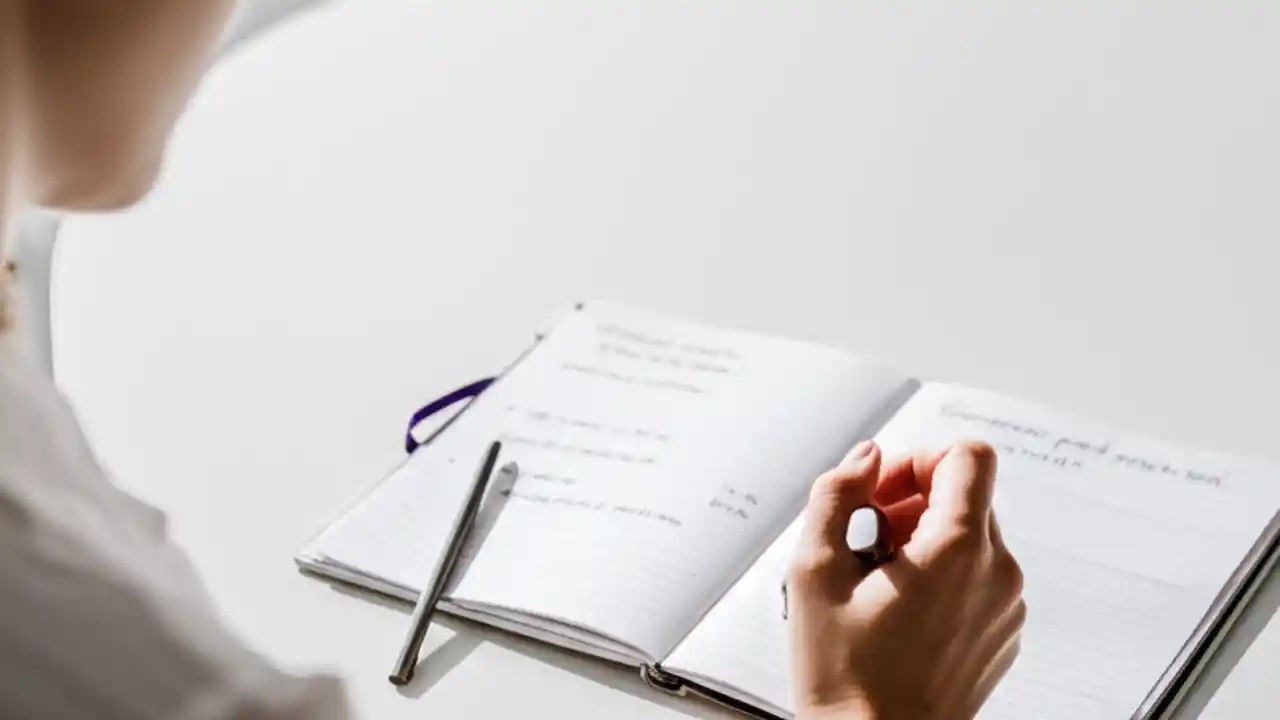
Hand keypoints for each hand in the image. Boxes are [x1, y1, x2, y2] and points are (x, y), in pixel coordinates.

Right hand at [788, 440, 1025, 719]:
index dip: (917, 458)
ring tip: (876, 578)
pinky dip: (941, 573)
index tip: (880, 492)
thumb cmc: (845, 676)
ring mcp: (1006, 607)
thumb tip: (865, 459)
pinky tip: (897, 607)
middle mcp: (997, 575)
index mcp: (957, 552)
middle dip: (911, 498)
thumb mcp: (814, 572)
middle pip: (967, 492)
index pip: (968, 456)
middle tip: (865, 536)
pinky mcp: (1002, 633)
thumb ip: (836, 495)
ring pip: (972, 533)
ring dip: (923, 536)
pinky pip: (978, 574)